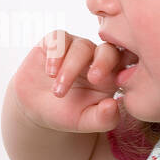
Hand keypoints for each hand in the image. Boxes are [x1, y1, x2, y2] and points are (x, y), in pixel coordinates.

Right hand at [10, 29, 127, 133]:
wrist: (35, 107)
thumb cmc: (65, 113)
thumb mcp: (85, 122)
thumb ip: (103, 119)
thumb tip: (113, 105)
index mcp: (111, 74)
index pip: (125, 64)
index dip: (123, 68)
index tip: (112, 84)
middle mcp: (96, 57)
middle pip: (107, 50)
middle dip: (101, 62)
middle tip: (93, 79)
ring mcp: (76, 46)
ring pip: (81, 46)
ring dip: (71, 68)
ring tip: (58, 91)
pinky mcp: (55, 42)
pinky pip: (59, 38)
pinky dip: (55, 54)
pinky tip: (50, 72)